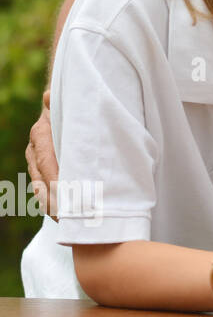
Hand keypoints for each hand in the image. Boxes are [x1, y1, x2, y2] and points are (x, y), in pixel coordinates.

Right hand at [25, 89, 58, 218]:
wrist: (65, 108)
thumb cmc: (72, 108)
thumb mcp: (69, 105)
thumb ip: (59, 103)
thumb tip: (48, 95)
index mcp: (41, 134)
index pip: (46, 163)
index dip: (55, 181)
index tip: (67, 196)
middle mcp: (35, 149)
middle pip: (42, 179)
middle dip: (55, 199)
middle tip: (69, 216)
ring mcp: (36, 161)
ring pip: (41, 187)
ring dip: (53, 205)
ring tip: (67, 221)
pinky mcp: (42, 169)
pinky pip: (44, 188)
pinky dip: (52, 202)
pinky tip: (63, 215)